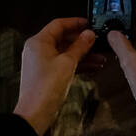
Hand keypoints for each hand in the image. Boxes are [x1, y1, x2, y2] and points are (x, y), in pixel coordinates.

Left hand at [13, 17, 96, 135]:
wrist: (36, 113)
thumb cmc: (45, 88)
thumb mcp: (68, 63)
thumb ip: (80, 47)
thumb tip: (88, 35)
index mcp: (38, 42)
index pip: (59, 24)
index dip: (75, 22)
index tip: (89, 24)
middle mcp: (38, 50)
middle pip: (63, 39)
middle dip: (82, 41)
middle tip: (98, 42)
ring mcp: (42, 63)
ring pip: (66, 53)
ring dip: (83, 54)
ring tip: (100, 57)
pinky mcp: (46, 75)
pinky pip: (64, 64)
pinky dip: (77, 64)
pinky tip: (92, 67)